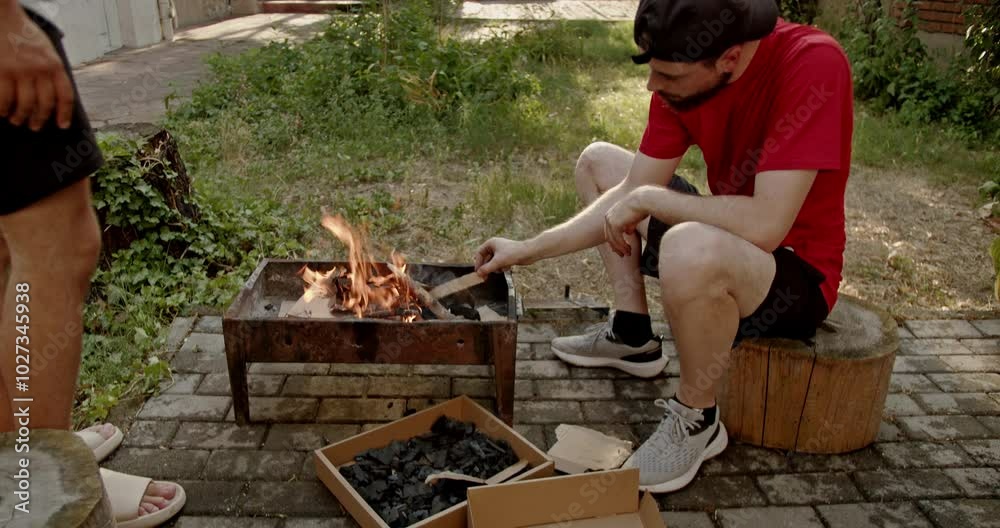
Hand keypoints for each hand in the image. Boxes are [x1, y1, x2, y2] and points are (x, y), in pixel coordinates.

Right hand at [0, 9, 74, 130]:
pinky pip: (4, 99)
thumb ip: (53, 70)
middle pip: (45, 104)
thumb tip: (56, 95)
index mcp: (55, 65)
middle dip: (40, 119)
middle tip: (35, 126)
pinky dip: (3, 109)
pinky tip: (3, 112)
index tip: (62, 126)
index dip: (64, 114)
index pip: (65, 95)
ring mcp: (20, 71)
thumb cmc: (25, 35)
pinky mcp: (2, 72)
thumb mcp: (47, 51)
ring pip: (25, 105)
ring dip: (21, 117)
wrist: (3, 18)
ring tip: (17, 120)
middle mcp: (40, 70)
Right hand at [474, 237, 529, 277]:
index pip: (479, 254)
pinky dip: (502, 267)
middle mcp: (495, 246)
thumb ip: (487, 268)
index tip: (478, 273)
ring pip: (492, 263)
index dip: (478, 263)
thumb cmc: (513, 253)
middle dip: (487, 268)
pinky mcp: (506, 256)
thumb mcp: (498, 262)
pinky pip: (499, 264)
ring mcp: (501, 251)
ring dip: (496, 268)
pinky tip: (508, 267)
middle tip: (485, 278)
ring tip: (502, 268)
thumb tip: (478, 274)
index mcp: (491, 243)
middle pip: (485, 259)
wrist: (529, 253)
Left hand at [604, 189, 647, 257]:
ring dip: (621, 249)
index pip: (610, 231)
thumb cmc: (640, 207)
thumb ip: (628, 225)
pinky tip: (629, 250)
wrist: (643, 200)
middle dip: (616, 247)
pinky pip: (618, 239)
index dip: (615, 242)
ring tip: (628, 254)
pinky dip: (623, 246)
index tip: (620, 249)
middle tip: (623, 255)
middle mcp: (608, 217)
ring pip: (613, 240)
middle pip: (609, 237)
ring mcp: (610, 221)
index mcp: (610, 215)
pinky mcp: (615, 224)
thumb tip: (627, 232)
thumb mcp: (632, 218)